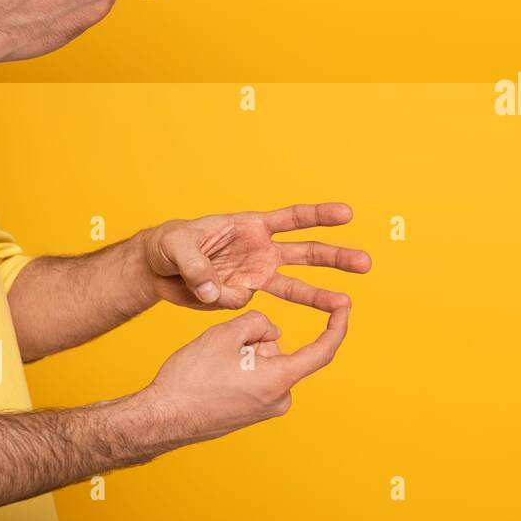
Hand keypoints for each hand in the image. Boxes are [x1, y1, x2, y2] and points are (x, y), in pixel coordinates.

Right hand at [140, 308, 349, 443]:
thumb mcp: (225, 334)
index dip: (337, 325)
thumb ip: (258, 323)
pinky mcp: (252, 414)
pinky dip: (241, 369)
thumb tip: (273, 333)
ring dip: (246, 355)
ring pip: (266, 365)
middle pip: (281, 353)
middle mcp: (279, 399)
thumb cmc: (190, 379)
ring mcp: (266, 410)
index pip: (323, 350)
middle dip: (256, 341)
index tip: (345, 307)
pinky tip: (213, 376)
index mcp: (279, 380)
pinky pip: (256, 380)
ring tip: (212, 366)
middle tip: (224, 346)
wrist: (161, 418)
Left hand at [141, 202, 370, 311]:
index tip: (347, 214)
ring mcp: (255, 275)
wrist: (154, 270)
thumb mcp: (175, 246)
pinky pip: (249, 306)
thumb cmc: (167, 244)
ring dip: (320, 296)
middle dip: (337, 257)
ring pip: (296, 286)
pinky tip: (210, 294)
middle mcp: (261, 251)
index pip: (292, 219)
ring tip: (345, 306)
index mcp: (251, 226)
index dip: (320, 215)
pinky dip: (232, 305)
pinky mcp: (242, 295)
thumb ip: (197, 265)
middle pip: (308, 253)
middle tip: (366, 263)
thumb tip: (216, 293)